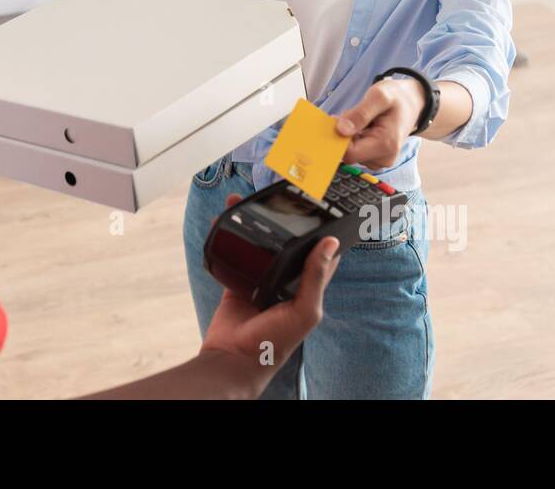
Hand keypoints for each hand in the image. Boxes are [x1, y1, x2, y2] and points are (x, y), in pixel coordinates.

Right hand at [199, 195, 339, 395]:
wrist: (234, 357)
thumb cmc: (275, 342)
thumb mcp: (303, 311)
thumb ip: (315, 278)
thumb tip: (330, 244)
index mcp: (306, 287)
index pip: (321, 254)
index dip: (324, 233)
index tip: (323, 207)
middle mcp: (285, 281)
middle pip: (287, 243)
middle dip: (284, 221)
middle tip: (278, 196)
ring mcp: (261, 279)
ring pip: (260, 244)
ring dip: (254, 223)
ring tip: (245, 200)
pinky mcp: (238, 280)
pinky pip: (236, 253)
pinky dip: (231, 236)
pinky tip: (224, 221)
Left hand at [336, 78, 425, 170]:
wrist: (412, 103)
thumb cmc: (397, 98)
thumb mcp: (379, 96)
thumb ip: (360, 113)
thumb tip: (341, 129)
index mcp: (385, 145)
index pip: (349, 153)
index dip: (339, 137)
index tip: (338, 120)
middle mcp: (384, 158)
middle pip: (349, 153)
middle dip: (345, 135)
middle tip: (353, 116)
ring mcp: (380, 160)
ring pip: (351, 152)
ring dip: (350, 136)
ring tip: (364, 121)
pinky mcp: (376, 159)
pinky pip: (356, 152)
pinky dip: (355, 139)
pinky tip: (364, 128)